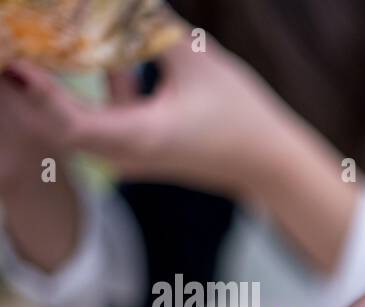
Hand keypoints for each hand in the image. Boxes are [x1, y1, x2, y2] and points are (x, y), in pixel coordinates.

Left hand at [0, 38, 295, 195]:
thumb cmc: (243, 118)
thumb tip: (128, 0)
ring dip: (47, 90)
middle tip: (9, 49)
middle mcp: (126, 154)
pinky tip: (79, 54)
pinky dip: (78, 91)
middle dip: (25, 90)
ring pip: (70, 122)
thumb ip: (154, 26)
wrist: (271, 165)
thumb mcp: (200, 62)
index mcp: (142, 138)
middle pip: (55, 126)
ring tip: (26, 50)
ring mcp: (129, 154)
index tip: (18, 62)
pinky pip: (92, 119)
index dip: (39, 93)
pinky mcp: (135, 147)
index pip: (73, 124)